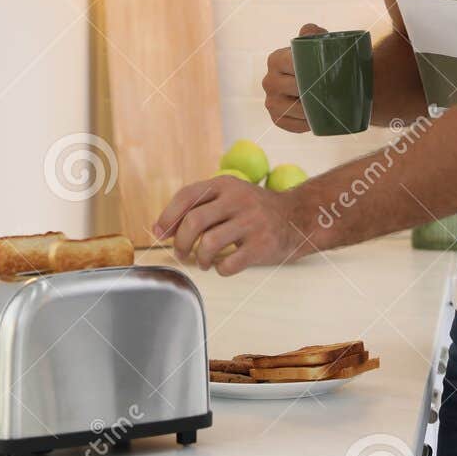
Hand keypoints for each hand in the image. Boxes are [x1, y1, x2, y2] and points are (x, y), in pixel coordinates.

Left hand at [151, 175, 313, 275]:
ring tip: (204, 262)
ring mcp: (251, 222)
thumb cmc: (254, 210)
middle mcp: (237, 200)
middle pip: (193, 222)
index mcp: (225, 185)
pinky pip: (228, 264)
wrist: (297, 218)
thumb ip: (199, 207)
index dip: (167, 216)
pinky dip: (220, 270)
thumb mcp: (229, 196)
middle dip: (180, 243)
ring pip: (208, 244)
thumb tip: (161, 229)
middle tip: (181, 253)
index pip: (186, 196)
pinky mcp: (262, 245)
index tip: (159, 233)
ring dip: (200, 259)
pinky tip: (223, 266)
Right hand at [263, 22, 326, 132]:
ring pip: (293, 109)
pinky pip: (290, 124)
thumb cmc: (318, 61)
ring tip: (327, 106)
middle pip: (295, 88)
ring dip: (310, 110)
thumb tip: (308, 30)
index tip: (328, 73)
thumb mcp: (317, 43)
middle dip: (314, 91)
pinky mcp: (276, 118)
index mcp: (276, 59)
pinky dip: (305, 124)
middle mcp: (268, 80)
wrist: (319, 82)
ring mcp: (270, 101)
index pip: (293, 65)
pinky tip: (316, 120)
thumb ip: (313, 33)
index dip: (312, 70)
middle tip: (333, 91)